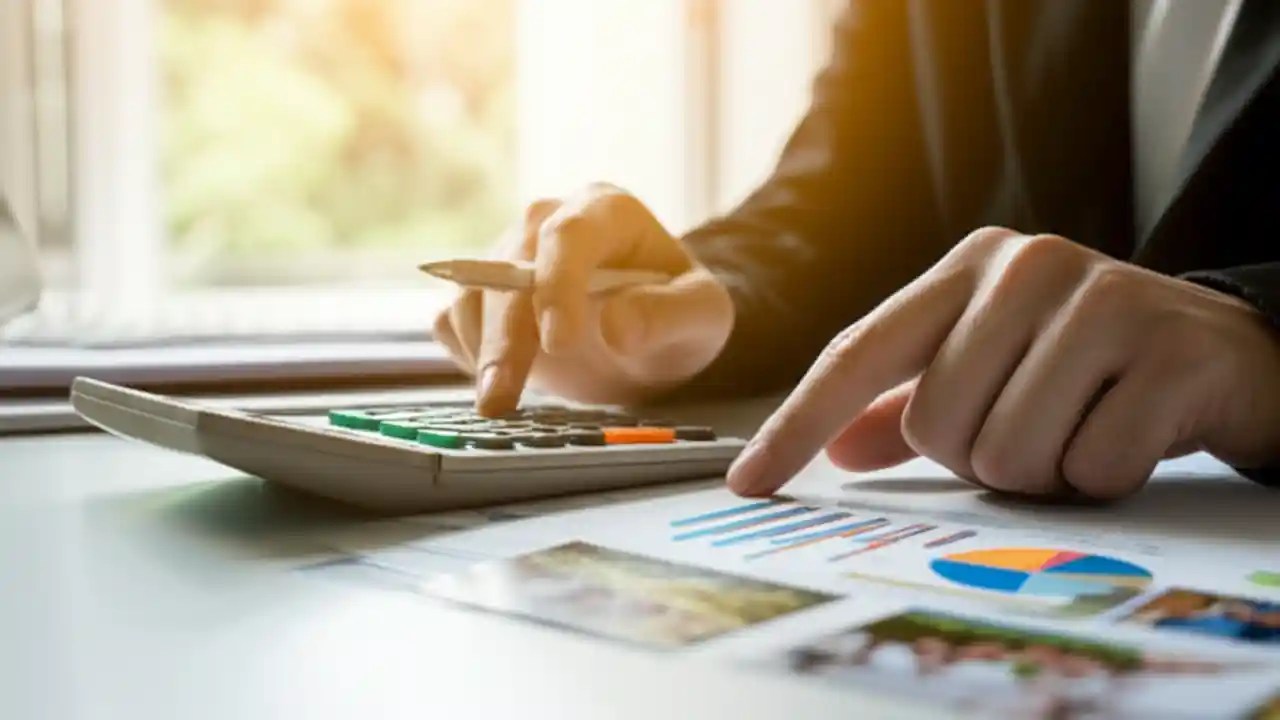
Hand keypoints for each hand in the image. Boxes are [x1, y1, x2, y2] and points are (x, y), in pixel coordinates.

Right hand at [432, 183, 733, 414]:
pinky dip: (465, 352)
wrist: (647, 333)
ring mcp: (506, 256)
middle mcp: (546, 221)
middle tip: (504, 396)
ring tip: (500, 403)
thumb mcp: (702, 317)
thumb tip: (616, 326)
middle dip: (506, 337)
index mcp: (606, 211)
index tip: (560, 343)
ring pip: (472, 296)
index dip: (559, 286)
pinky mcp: (482, 294)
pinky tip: (500, 380)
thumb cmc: (676, 316)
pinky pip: (454, 319)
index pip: (570, 235)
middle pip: (509, 269)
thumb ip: (671, 316)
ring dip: (479, 351)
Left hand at [727, 227, 1279, 498]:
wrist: (1230, 352)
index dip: (797, 423)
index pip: (858, 353)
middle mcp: (1028, 266)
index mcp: (970, 266)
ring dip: (1044, 471)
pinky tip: (1132, 432)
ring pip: (1008, 453)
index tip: (750, 482)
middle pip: (934, 425)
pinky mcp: (1172, 350)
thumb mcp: (993, 370)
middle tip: (1036, 427)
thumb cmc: (1089, 367)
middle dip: (979, 456)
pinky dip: (1104, 477)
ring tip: (1083, 427)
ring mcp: (1104, 300)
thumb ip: (911, 405)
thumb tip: (838, 446)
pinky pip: (1092, 467)